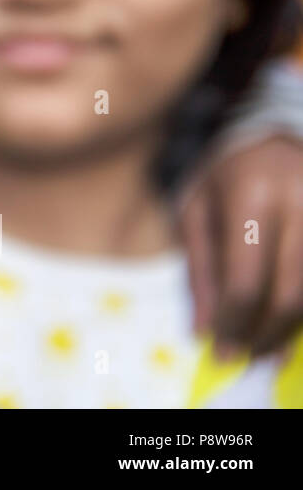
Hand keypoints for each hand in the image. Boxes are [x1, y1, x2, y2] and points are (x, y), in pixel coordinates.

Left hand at [180, 134, 302, 359]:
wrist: (277, 132)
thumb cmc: (227, 174)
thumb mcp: (196, 209)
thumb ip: (199, 269)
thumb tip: (204, 329)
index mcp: (251, 196)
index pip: (244, 279)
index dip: (233, 322)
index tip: (220, 350)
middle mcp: (300, 203)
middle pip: (288, 293)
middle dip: (264, 335)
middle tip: (244, 357)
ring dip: (290, 330)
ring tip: (267, 348)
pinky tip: (290, 323)